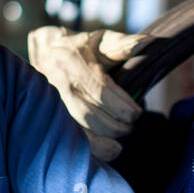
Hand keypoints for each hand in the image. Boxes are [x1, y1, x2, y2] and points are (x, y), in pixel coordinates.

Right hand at [27, 26, 150, 161]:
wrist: (44, 49)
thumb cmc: (80, 46)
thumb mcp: (100, 40)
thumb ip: (122, 44)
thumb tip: (149, 42)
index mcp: (76, 65)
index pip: (101, 91)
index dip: (122, 106)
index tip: (137, 113)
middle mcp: (63, 86)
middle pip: (90, 115)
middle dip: (116, 125)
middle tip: (131, 126)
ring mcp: (53, 103)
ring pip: (78, 129)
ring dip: (104, 140)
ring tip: (120, 141)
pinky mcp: (51, 116)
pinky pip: (68, 138)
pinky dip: (89, 149)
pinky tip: (107, 152)